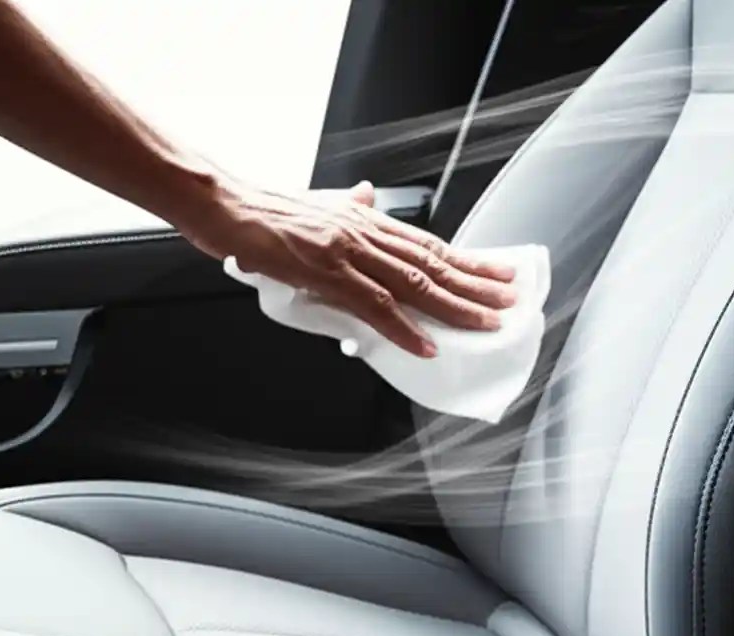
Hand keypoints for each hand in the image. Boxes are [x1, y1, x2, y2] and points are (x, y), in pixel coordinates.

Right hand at [180, 180, 517, 357]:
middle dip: (476, 285)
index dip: (468, 260)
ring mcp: (346, 253)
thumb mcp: (314, 203)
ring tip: (486, 323)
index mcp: (364, 220)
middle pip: (432, 263)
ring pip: (413, 284)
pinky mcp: (324, 273)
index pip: (429, 244)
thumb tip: (365, 193)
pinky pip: (373, 306)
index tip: (499, 272)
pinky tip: (427, 344)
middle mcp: (364, 233)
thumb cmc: (262, 208)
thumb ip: (345, 204)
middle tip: (510, 301)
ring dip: (454, 307)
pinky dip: (404, 328)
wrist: (223, 203)